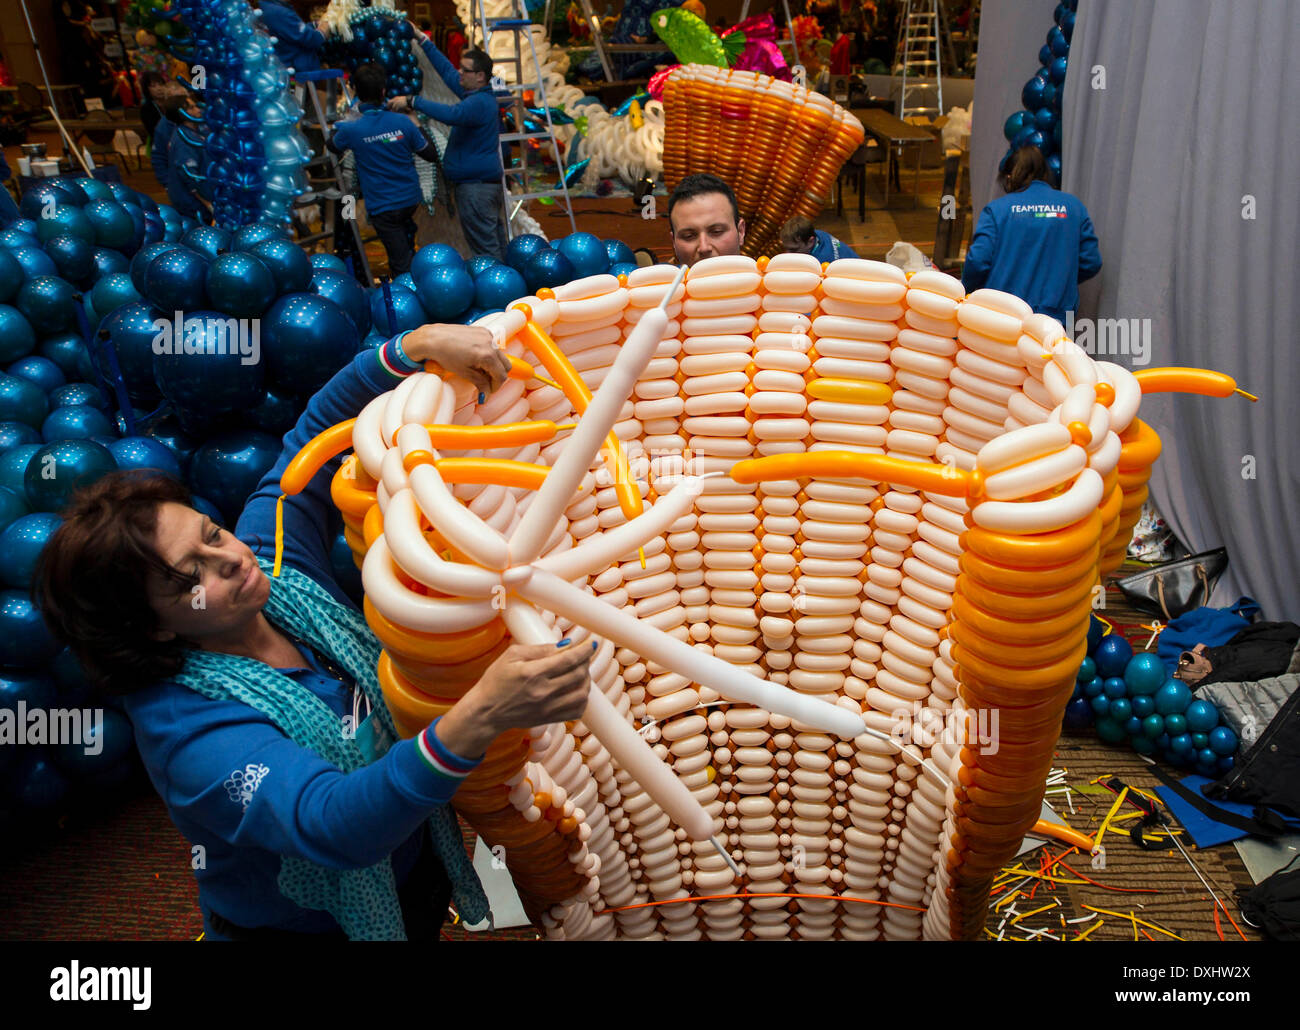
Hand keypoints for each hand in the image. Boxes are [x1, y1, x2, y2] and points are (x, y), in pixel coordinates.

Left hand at [404, 323, 510, 395]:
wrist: (432, 338)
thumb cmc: (444, 354)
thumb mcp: (464, 373)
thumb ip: (480, 384)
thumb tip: (486, 396)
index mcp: (487, 355)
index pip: (501, 376)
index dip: (495, 387)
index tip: (488, 391)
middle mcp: (490, 343)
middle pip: (505, 365)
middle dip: (497, 376)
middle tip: (485, 383)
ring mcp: (487, 335)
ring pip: (499, 355)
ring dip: (493, 365)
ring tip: (478, 370)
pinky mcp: (482, 331)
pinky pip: (492, 346)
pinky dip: (488, 355)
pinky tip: (475, 358)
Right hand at [436, 641, 594, 755]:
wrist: (486, 711)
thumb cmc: (496, 681)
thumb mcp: (512, 656)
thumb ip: (540, 649)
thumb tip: (565, 645)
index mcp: (533, 673)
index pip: (569, 660)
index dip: (584, 650)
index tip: (590, 644)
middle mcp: (543, 692)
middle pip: (578, 675)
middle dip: (585, 662)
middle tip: (582, 655)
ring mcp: (548, 708)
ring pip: (582, 694)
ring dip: (586, 681)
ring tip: (580, 672)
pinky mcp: (550, 719)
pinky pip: (577, 711)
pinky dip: (582, 699)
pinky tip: (576, 690)